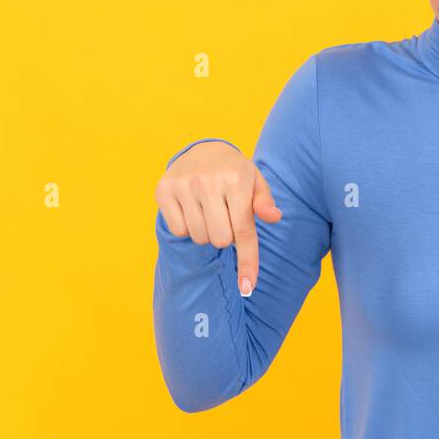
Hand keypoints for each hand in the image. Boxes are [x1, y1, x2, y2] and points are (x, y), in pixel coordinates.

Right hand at [155, 140, 281, 296]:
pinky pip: (178, 231)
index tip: (247, 288)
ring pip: (199, 237)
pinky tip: (192, 209)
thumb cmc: (235, 173)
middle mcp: (209, 182)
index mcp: (237, 180)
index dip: (247, 261)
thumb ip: (265, 202)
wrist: (204, 150)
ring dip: (207, 232)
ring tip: (209, 211)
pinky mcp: (164, 189)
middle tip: (225, 218)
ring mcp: (184, 185)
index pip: (244, 230)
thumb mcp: (256, 183)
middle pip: (220, 240)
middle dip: (226, 237)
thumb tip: (274, 217)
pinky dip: (187, 227)